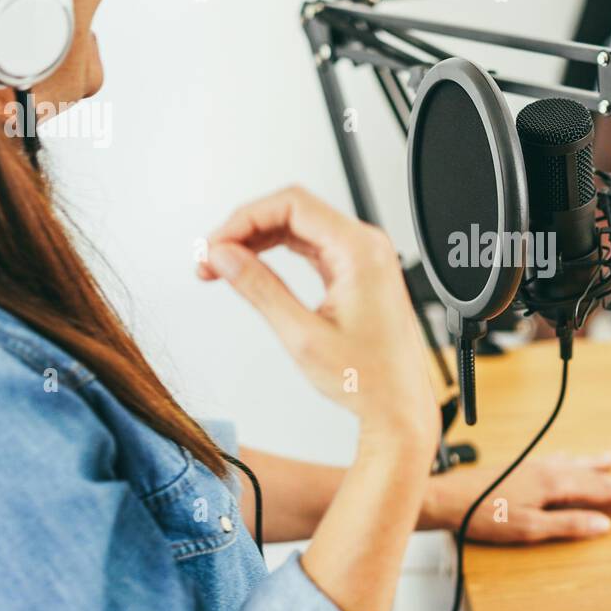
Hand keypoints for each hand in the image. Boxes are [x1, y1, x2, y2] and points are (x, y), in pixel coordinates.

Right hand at [198, 185, 437, 449]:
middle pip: (294, 210)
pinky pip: (311, 246)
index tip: (215, 244)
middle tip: (210, 258)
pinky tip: (252, 268)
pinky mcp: (357, 271)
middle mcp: (366, 246)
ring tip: (222, 266)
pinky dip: (277, 253)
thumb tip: (223, 256)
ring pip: (299, 226)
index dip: (245, 218)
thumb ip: (260, 288)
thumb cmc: (369, 379)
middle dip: (246, 229)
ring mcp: (363, 257)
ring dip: (258, 240)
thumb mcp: (302, 335)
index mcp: (360, 251)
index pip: (292, 204)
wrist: (399, 405)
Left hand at [422, 451, 610, 542]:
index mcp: (555, 484)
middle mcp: (549, 470)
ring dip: (603, 468)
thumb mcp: (529, 528)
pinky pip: (560, 461)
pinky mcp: (523, 469)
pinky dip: (575, 461)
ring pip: (579, 467)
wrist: (447, 499)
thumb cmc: (484, 516)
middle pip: (597, 477)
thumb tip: (604, 525)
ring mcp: (536, 467)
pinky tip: (574, 458)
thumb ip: (569, 525)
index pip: (603, 491)